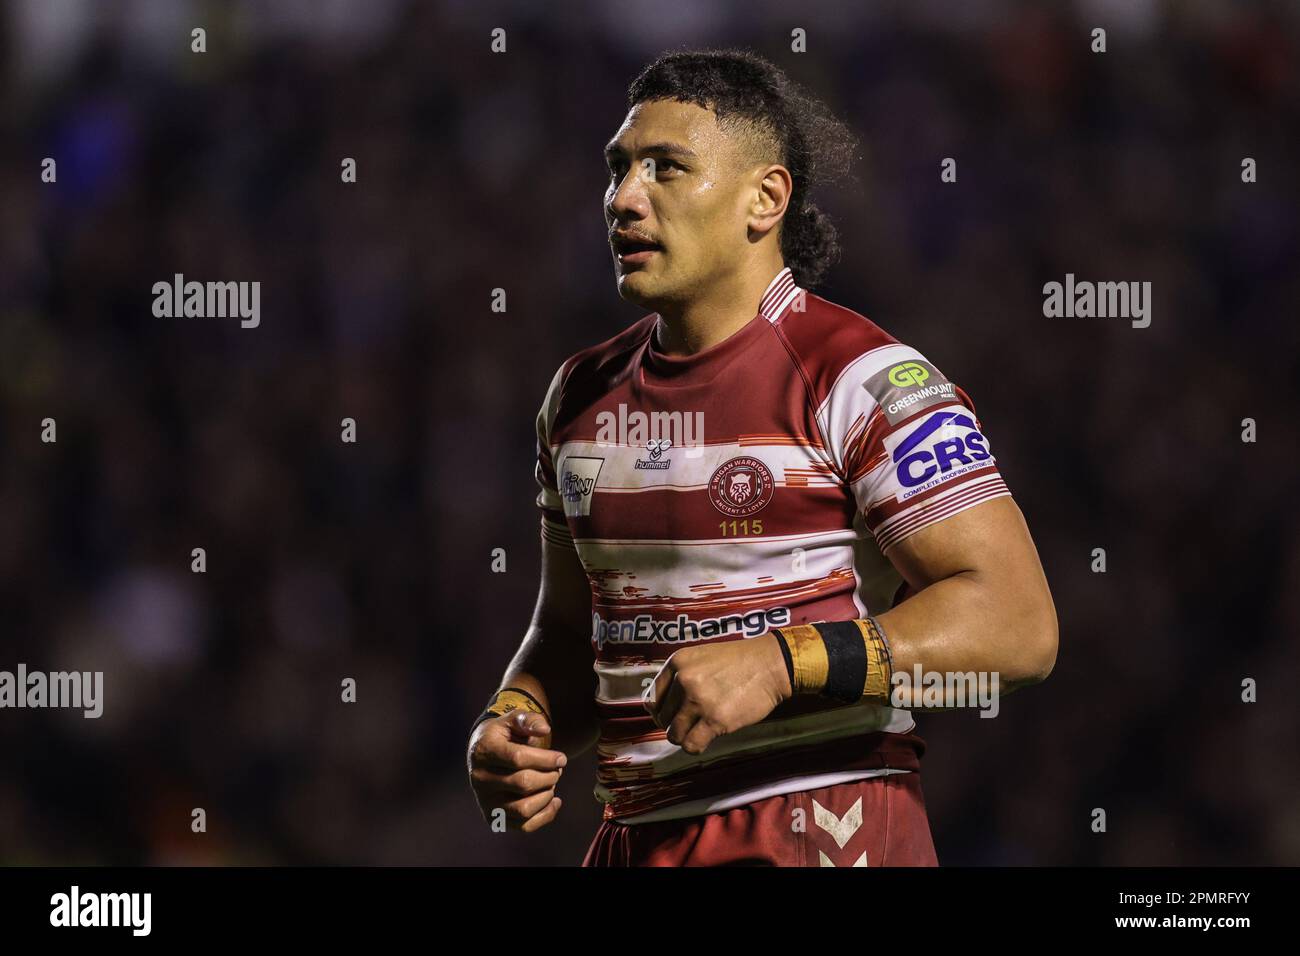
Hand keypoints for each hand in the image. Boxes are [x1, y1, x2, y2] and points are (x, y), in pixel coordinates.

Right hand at [467, 710, 566, 831]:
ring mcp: (485, 801)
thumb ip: (529, 720)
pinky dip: (545, 815)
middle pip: (523, 783)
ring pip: (523, 809)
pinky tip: (554, 800)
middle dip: (549, 776)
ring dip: (547, 795)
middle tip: (558, 769)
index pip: (517, 758)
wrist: (483, 753)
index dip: (545, 759)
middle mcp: (480, 779)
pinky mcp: (494, 818)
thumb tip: (545, 729)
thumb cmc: (504, 735)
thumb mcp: (512, 720)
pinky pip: (524, 826)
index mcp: (484, 751)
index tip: (562, 757)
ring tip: (551, 782)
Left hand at [646, 633, 792, 755]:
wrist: (770, 665)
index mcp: (677, 662)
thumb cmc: (739, 661)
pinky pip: (691, 744)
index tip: (672, 716)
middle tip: (690, 725)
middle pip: (662, 717)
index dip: (661, 711)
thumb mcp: (702, 657)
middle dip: (674, 725)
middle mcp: (683, 680)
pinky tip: (705, 740)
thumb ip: (681, 676)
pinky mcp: (715, 720)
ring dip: (684, 737)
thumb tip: (661, 706)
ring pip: (674, 734)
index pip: (653, 697)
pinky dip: (695, 747)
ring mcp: (698, 700)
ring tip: (698, 732)